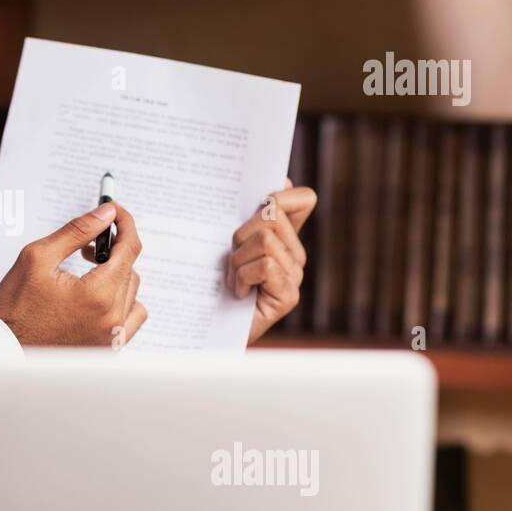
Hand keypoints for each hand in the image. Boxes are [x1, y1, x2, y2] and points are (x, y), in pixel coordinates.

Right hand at [0, 202, 147, 347]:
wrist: (3, 349)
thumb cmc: (15, 308)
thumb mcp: (39, 257)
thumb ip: (77, 231)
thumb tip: (105, 214)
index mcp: (98, 295)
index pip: (129, 248)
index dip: (124, 224)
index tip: (115, 212)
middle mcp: (111, 319)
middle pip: (130, 269)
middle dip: (112, 249)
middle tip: (87, 244)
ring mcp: (112, 337)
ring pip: (131, 292)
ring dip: (116, 274)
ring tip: (87, 270)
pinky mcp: (108, 348)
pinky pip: (131, 318)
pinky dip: (122, 301)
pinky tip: (100, 295)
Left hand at [227, 178, 316, 344]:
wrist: (208, 331)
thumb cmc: (213, 286)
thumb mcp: (226, 244)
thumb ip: (249, 217)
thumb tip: (282, 179)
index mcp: (284, 238)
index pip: (303, 199)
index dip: (281, 195)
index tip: (258, 204)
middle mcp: (295, 255)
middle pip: (271, 216)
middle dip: (240, 235)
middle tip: (231, 261)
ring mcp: (295, 276)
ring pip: (265, 239)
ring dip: (237, 260)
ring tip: (232, 280)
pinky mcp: (289, 296)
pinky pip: (265, 265)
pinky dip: (242, 277)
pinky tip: (237, 293)